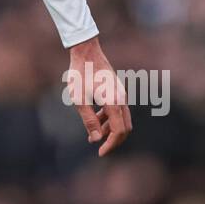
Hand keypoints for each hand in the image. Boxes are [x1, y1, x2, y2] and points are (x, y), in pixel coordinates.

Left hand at [66, 36, 131, 156]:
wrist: (85, 50)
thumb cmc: (80, 73)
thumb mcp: (79, 98)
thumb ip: (88, 119)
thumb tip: (96, 139)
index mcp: (114, 102)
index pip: (119, 131)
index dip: (111, 145)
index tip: (100, 153)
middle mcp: (122, 98)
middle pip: (125, 127)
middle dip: (113, 140)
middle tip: (99, 148)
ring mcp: (121, 93)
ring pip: (121, 118)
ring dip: (110, 129)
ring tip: (92, 135)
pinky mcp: (117, 89)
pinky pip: (118, 109)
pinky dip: (109, 118)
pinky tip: (95, 118)